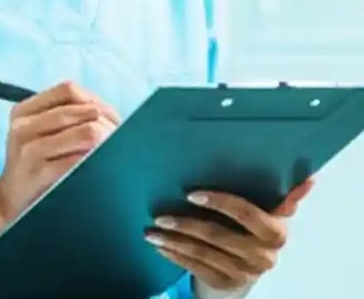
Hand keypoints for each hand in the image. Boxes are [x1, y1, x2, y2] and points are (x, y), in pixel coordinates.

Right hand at [0, 81, 119, 220]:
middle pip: (83, 111)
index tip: (109, 119)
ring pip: (87, 132)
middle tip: (121, 141)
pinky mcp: (39, 172)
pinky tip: (102, 168)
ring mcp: (29, 149)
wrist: (10, 202)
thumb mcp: (40, 135)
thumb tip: (109, 114)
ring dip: (108, 142)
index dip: (96, 101)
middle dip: (109, 124)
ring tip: (114, 154)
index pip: (68, 90)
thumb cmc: (36, 166)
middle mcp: (23, 126)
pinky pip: (81, 159)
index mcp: (24, 111)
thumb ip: (67, 118)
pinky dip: (97, 161)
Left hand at [145, 177, 315, 293]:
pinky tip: (160, 245)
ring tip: (151, 231)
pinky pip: (196, 268)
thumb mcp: (270, 211)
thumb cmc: (254, 229)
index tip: (192, 194)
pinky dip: (175, 255)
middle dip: (186, 225)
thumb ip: (284, 196)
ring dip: (173, 241)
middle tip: (160, 216)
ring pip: (203, 254)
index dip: (221, 203)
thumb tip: (310, 177)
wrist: (247, 267)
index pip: (249, 215)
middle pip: (218, 236)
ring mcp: (244, 273)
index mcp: (276, 232)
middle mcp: (263, 256)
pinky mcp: (226, 284)